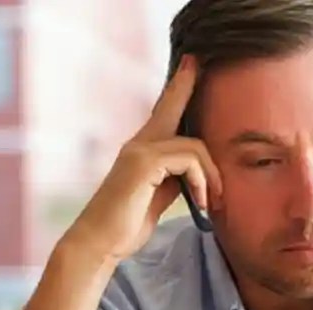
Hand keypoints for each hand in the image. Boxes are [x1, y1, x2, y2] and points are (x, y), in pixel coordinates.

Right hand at [62, 54, 223, 263]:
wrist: (99, 244)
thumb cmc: (126, 226)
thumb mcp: (157, 198)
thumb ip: (174, 180)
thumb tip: (195, 173)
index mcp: (142, 151)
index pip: (163, 111)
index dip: (178, 86)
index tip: (192, 62)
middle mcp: (139, 144)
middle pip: (172, 107)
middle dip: (186, 86)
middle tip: (198, 69)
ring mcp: (139, 151)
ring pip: (194, 146)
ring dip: (212, 176)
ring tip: (213, 202)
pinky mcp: (143, 164)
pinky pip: (189, 159)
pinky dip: (202, 181)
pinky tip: (203, 202)